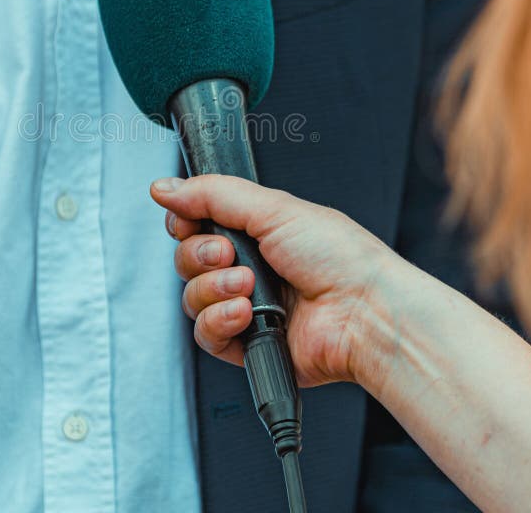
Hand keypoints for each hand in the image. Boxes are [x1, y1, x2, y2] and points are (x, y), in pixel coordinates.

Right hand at [150, 175, 399, 387]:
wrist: (366, 312)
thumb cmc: (340, 258)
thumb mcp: (273, 209)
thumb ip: (212, 194)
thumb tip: (164, 186)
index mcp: (254, 230)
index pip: (194, 224)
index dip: (185, 222)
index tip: (192, 221)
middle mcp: (247, 266)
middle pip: (187, 259)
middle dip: (201, 255)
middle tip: (230, 254)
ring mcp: (246, 306)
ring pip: (192, 297)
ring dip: (214, 288)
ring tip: (248, 286)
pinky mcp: (246, 343)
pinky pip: (205, 334)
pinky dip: (220, 321)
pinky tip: (246, 313)